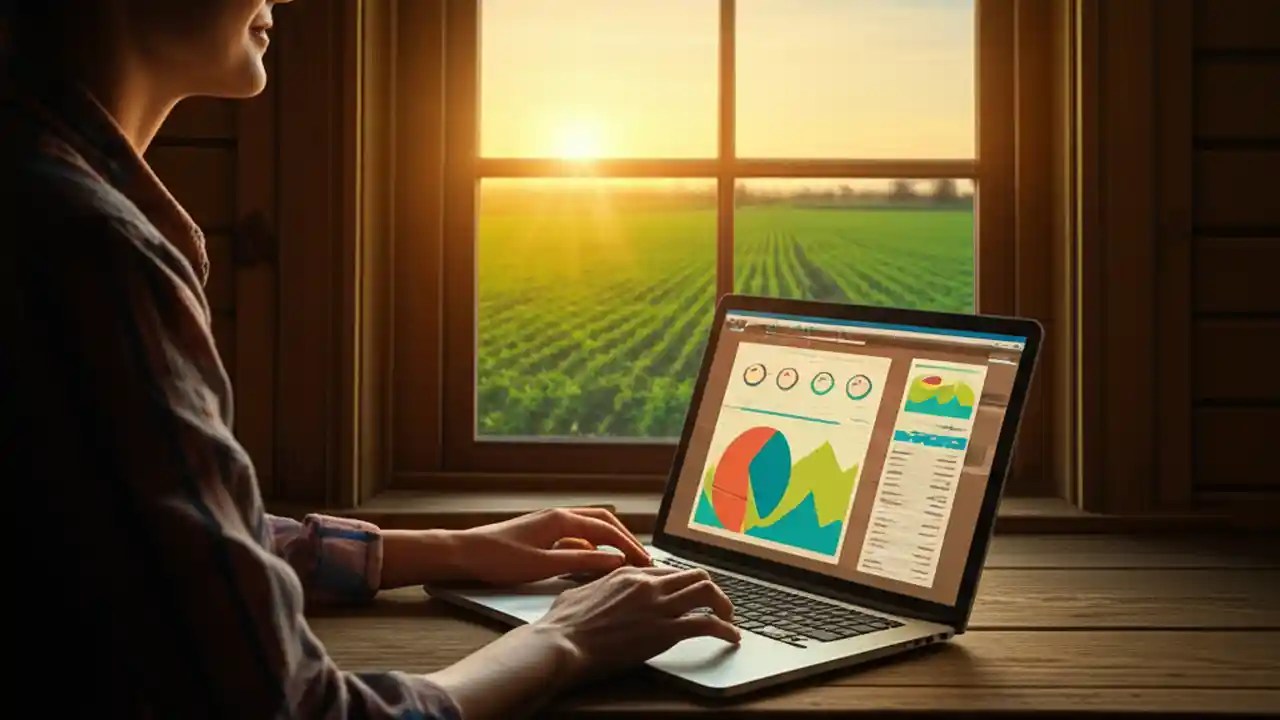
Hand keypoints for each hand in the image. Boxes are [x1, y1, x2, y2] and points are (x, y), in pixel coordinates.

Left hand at [452, 507, 651, 585]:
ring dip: (610, 542)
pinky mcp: (543, 534)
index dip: (630, 546)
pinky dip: (592, 548)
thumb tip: (615, 562)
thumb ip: (581, 564)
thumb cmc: (499, 559)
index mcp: (562, 520)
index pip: (607, 530)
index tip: (646, 563)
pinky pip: (577, 537)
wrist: (465, 553)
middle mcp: (560, 516)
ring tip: (626, 561)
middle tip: (643, 559)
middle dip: (626, 539)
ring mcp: (551, 524)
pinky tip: (595, 564)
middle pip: (604, 522)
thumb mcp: (543, 566)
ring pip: (591, 529)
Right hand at [534, 565, 741, 683]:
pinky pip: (706, 624)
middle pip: (694, 575)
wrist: (561, 643)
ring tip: (729, 620)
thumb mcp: (579, 592)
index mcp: (628, 573)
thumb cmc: (563, 624)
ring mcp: (657, 605)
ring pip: (706, 591)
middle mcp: (647, 584)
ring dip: (723, 605)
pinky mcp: (664, 631)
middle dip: (710, 590)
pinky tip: (731, 638)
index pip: (668, 571)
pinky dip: (724, 630)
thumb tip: (595, 589)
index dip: (683, 584)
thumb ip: (596, 586)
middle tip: (716, 606)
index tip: (688, 596)